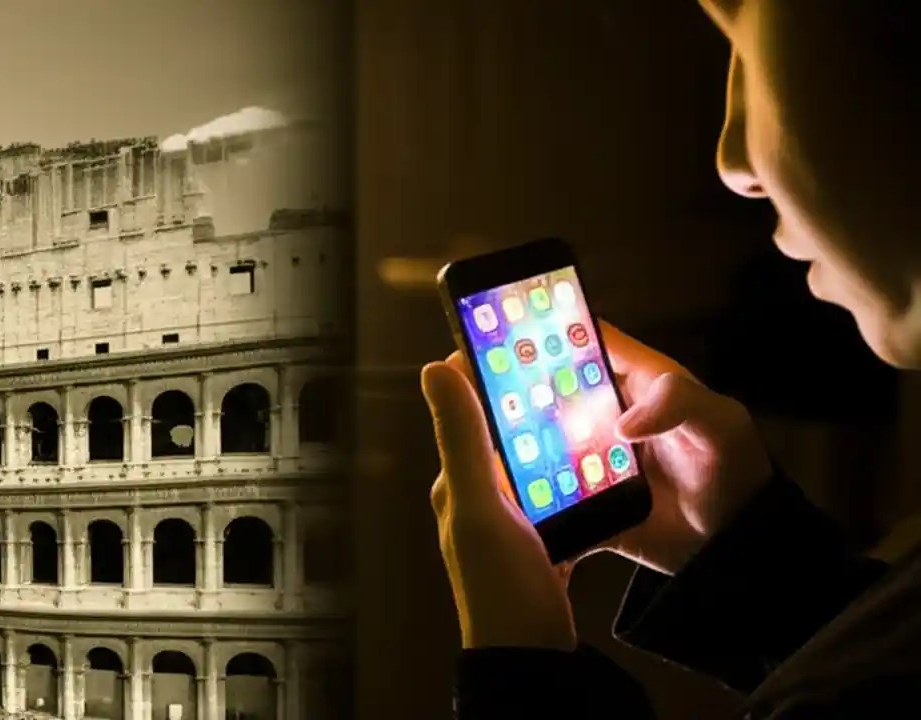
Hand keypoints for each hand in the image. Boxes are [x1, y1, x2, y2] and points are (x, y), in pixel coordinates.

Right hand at [421, 320, 773, 649]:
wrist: (734, 547)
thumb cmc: (734, 469)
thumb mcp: (720, 425)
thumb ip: (680, 405)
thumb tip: (624, 424)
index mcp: (632, 381)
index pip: (582, 341)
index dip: (544, 329)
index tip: (498, 328)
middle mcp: (602, 415)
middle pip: (545, 392)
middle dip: (506, 389)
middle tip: (465, 388)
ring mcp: (588, 458)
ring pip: (535, 442)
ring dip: (506, 445)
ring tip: (469, 444)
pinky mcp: (582, 502)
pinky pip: (544, 496)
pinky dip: (523, 499)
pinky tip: (495, 499)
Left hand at [422, 358, 576, 650]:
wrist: (531, 659)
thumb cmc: (500, 589)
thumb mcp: (482, 506)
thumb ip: (461, 439)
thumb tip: (435, 369)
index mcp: (457, 484)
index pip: (466, 411)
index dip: (484, 372)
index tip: (513, 335)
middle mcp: (477, 501)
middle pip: (503, 436)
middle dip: (528, 402)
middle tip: (564, 366)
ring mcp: (508, 525)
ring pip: (531, 464)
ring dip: (554, 437)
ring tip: (588, 407)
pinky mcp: (537, 546)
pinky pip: (555, 498)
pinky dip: (573, 478)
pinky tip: (598, 468)